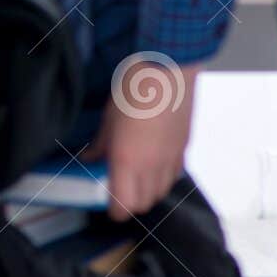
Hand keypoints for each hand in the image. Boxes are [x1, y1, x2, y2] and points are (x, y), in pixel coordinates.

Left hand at [83, 60, 202, 221]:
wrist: (168, 67)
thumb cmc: (134, 87)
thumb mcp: (109, 116)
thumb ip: (101, 144)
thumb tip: (90, 158)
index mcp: (128, 160)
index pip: (124, 206)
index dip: (114, 209)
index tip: (106, 201)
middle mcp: (152, 166)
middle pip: (143, 204)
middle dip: (130, 202)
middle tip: (118, 186)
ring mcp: (172, 158)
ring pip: (161, 192)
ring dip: (148, 191)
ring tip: (136, 175)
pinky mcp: (185, 148)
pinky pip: (174, 175)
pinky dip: (163, 176)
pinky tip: (154, 160)